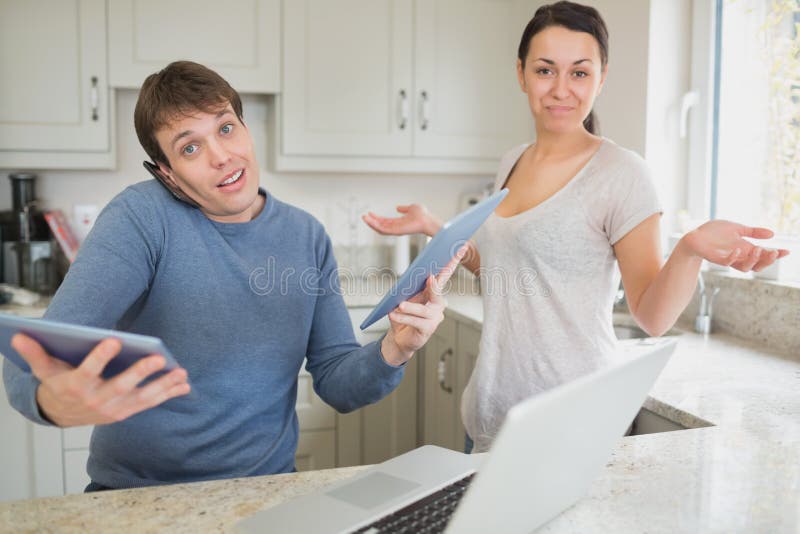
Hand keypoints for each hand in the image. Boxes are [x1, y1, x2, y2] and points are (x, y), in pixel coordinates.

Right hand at [12, 333, 190, 426]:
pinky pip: (151, 403)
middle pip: (121, 386)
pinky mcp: (128, 411)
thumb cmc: (57, 384)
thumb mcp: (43, 369)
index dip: (100, 356)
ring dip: (163, 385)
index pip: (88, 371)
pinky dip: (168, 394)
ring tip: (181, 372)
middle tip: (158, 358)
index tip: (114, 339)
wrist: (62, 414)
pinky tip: (185, 385)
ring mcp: (115, 409)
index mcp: (77, 386)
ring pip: (142, 397)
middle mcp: (97, 401)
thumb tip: (19, 333)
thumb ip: (35, 353)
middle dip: (140, 372)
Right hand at [362, 204, 442, 237]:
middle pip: (381, 226)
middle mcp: (396, 227)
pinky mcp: (395, 231)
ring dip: (371, 224)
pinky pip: (383, 229)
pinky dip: (375, 225)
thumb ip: (404, 209)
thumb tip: (398, 207)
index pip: (385, 221)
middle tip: (364, 216)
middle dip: (371, 221)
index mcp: (399, 223)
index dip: (377, 218)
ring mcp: (395, 230)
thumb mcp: (411, 208)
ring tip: (364, 218)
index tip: (370, 213)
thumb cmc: (422, 215)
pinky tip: (370, 220)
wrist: (427, 219)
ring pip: (380, 228)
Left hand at [380, 244, 467, 364]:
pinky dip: (404, 318)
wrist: (399, 338)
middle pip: (438, 290)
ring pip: (423, 310)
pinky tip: (393, 314)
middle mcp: (438, 304)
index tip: (459, 249)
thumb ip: (411, 287)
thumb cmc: (403, 314)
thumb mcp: (404, 296)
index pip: (443, 274)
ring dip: (411, 307)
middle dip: (435, 284)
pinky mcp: (428, 329)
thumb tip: (412, 278)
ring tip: (400, 305)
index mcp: (433, 292)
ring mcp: (435, 317)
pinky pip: (415, 321)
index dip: (451, 262)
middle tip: (430, 278)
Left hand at [679, 220, 789, 271]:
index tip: (786, 251)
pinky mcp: (716, 259)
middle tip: (774, 252)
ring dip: (753, 260)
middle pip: (757, 266)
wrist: (694, 236)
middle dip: (767, 260)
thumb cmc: (715, 233)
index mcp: (746, 250)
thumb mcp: (737, 229)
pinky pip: (726, 262)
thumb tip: (772, 234)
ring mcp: (728, 259)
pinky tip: (738, 250)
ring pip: (744, 268)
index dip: (775, 255)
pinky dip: (733, 257)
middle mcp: (739, 257)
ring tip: (759, 249)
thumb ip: (753, 232)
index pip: (764, 256)